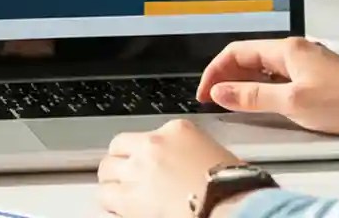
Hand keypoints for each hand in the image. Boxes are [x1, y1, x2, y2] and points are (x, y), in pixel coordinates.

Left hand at [98, 119, 253, 217]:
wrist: (229, 206)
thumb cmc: (233, 186)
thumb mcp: (215, 154)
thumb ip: (190, 152)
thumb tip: (183, 165)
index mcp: (177, 130)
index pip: (146, 134)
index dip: (141, 151)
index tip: (144, 161)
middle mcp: (153, 145)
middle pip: (118, 148)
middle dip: (120, 162)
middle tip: (125, 176)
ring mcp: (138, 169)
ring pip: (107, 170)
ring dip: (113, 181)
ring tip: (120, 194)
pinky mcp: (129, 196)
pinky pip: (106, 196)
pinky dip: (110, 203)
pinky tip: (120, 208)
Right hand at [196, 37, 338, 137]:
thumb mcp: (291, 102)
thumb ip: (253, 96)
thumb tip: (222, 91)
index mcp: (287, 49)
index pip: (236, 51)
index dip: (215, 71)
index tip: (205, 92)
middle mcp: (296, 51)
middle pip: (248, 57)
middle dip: (226, 76)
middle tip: (214, 98)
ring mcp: (306, 63)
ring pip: (263, 67)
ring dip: (244, 82)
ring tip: (233, 102)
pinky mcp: (315, 77)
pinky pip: (278, 77)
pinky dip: (262, 87)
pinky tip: (263, 102)